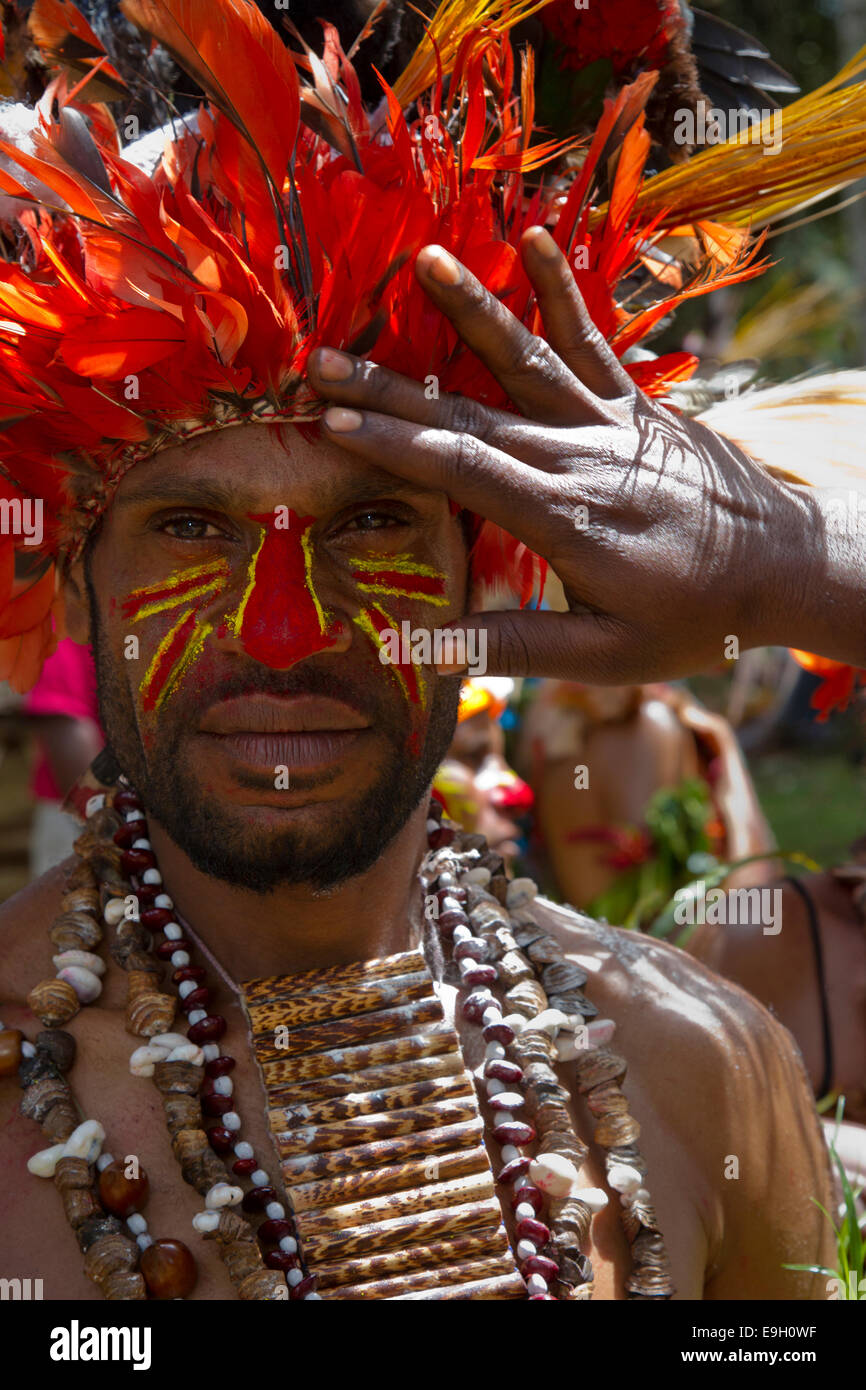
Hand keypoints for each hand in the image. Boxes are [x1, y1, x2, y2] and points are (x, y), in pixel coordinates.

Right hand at [306, 226, 837, 683]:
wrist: (784, 569)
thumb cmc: (694, 619)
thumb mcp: (608, 656)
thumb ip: (519, 647)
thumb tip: (427, 647)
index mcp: (564, 519)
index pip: (462, 471)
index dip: (395, 445)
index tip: (335, 422)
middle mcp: (580, 458)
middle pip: (470, 414)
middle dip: (391, 387)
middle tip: (322, 360)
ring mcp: (611, 424)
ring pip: (526, 361)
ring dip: (470, 311)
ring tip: (422, 262)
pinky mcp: (636, 406)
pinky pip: (592, 341)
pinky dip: (563, 290)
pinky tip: (532, 240)